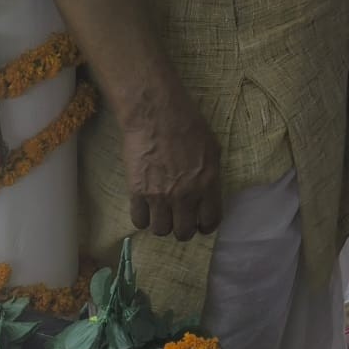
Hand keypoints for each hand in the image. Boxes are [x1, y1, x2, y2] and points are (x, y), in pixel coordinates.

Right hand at [121, 94, 222, 241]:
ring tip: (162, 215)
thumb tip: (208, 193)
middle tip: (180, 221)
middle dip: (184, 230)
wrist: (156, 115)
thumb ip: (211, 175)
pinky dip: (143, 219)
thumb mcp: (212, 149)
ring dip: (163, 225)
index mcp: (208, 183)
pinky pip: (140, 221)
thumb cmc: (188, 125)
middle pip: (184, 232)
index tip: (201, 225)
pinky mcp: (137, 193)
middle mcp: (186, 195)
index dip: (206, 226)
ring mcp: (160, 196)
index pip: (211, 220)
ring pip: (161, 230)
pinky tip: (146, 209)